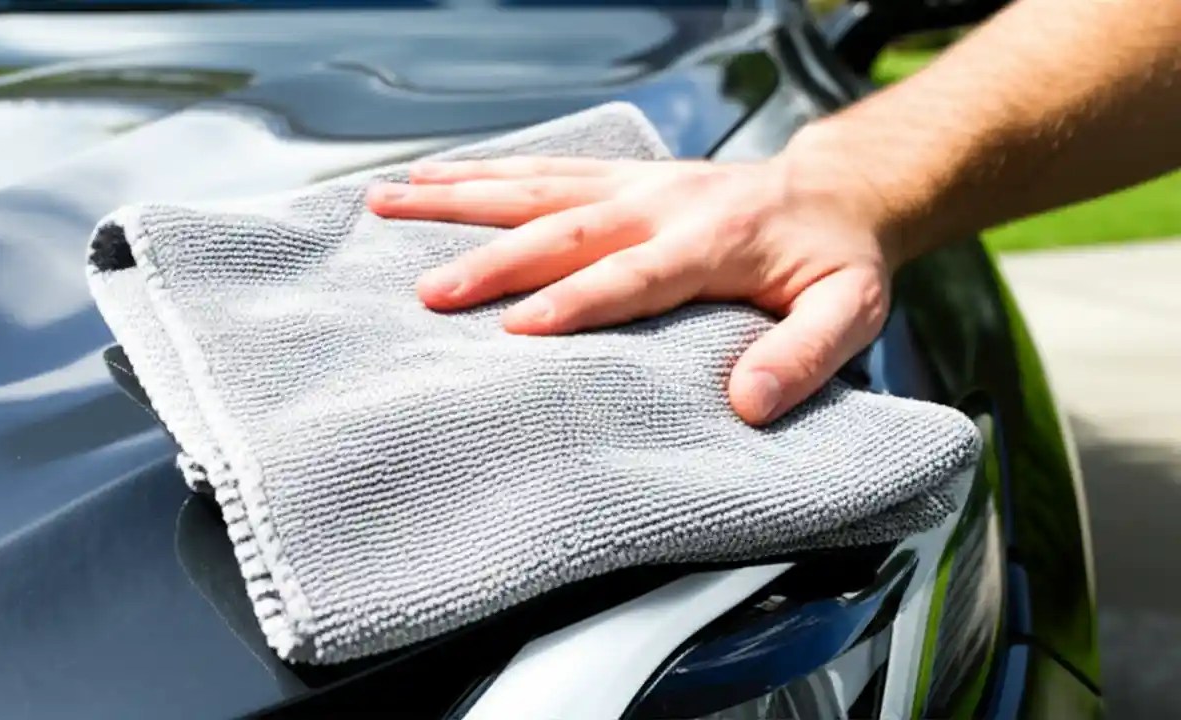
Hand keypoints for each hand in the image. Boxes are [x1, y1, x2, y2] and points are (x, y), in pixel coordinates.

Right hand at [366, 139, 897, 425]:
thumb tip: (747, 402)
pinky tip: (431, 179)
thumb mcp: (850, 313)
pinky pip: (542, 170)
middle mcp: (662, 203)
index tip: (516, 327)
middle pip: (565, 228)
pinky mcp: (619, 177)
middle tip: (427, 292)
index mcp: (714, 241)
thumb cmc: (836, 261)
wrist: (836, 189)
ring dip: (461, 198)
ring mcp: (634, 183)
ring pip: (536, 186)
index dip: (576, 301)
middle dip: (492, 259)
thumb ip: (804, 356)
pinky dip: (481, 174)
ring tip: (388, 203)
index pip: (634, 276)